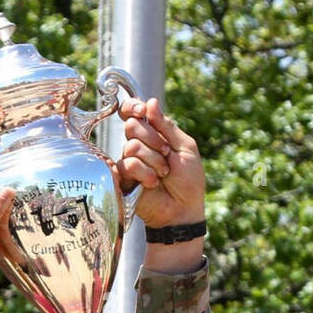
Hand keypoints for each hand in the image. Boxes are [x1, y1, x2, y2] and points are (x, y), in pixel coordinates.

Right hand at [115, 98, 205, 270]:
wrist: (183, 210)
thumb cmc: (188, 181)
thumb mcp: (185, 148)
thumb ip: (167, 126)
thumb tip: (150, 103)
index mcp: (153, 134)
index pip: (133, 112)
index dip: (133, 107)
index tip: (141, 111)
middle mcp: (139, 145)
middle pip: (132, 126)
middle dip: (153, 139)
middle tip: (166, 154)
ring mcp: (130, 162)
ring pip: (131, 146)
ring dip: (153, 160)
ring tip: (163, 174)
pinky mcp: (123, 180)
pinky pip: (128, 165)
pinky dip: (145, 173)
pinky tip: (153, 183)